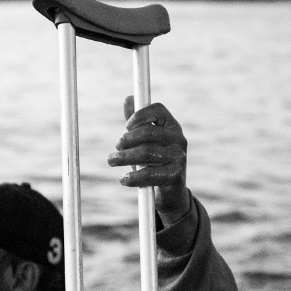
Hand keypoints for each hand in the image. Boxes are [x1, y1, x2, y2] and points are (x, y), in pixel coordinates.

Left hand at [107, 96, 189, 223]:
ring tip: (112, 161)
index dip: (140, 114)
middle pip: (149, 132)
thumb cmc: (155, 162)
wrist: (170, 191)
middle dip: (127, 139)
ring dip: (125, 157)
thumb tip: (129, 99)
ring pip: (147, 153)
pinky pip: (151, 174)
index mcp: (171, 126)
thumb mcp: (145, 142)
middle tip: (115, 147)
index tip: (126, 125)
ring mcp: (179, 157)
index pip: (158, 110)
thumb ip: (137, 122)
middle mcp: (178, 138)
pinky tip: (124, 179)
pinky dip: (134, 177)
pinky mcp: (176, 175)